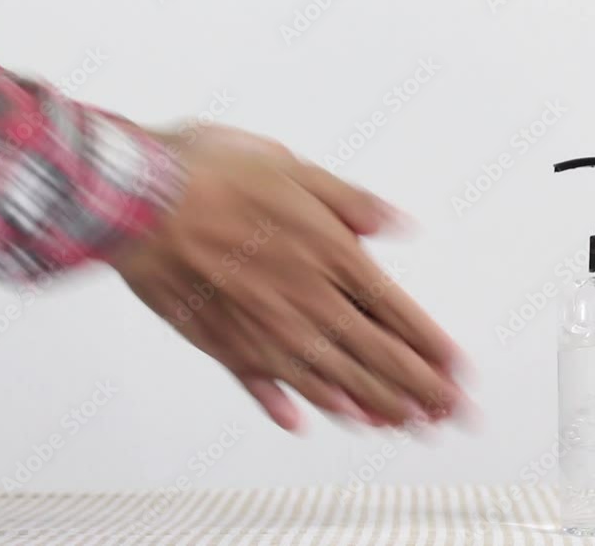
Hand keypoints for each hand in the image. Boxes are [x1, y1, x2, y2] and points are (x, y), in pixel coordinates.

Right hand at [109, 125, 464, 431]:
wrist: (135, 201)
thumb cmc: (211, 175)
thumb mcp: (295, 168)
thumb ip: (351, 203)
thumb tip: (397, 225)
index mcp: (330, 256)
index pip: (397, 314)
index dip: (433, 348)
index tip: (459, 373)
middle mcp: (305, 303)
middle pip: (376, 358)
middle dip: (421, 390)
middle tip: (450, 415)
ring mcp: (265, 330)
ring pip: (331, 380)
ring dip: (373, 406)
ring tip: (404, 426)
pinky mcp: (224, 343)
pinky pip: (264, 384)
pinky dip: (290, 404)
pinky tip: (308, 421)